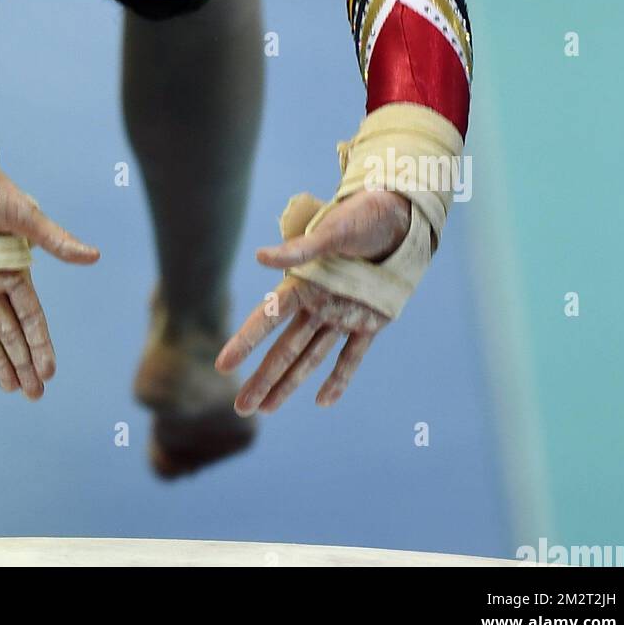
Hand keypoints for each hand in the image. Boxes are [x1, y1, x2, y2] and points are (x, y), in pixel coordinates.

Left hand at [0, 159, 99, 400]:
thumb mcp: (22, 214)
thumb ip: (53, 240)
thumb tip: (94, 256)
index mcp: (13, 267)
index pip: (30, 315)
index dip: (40, 343)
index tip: (49, 372)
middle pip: (9, 331)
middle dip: (23, 363)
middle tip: (35, 396)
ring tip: (10, 389)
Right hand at [216, 188, 410, 412]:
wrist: (400, 218)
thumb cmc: (361, 217)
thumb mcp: (332, 231)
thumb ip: (299, 250)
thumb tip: (259, 257)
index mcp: (304, 282)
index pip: (267, 317)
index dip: (245, 342)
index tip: (223, 365)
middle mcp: (318, 304)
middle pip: (284, 348)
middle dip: (262, 378)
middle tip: (241, 407)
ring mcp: (342, 316)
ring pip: (310, 358)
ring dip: (289, 383)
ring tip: (265, 408)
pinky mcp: (370, 322)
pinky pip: (351, 357)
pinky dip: (339, 379)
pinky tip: (322, 402)